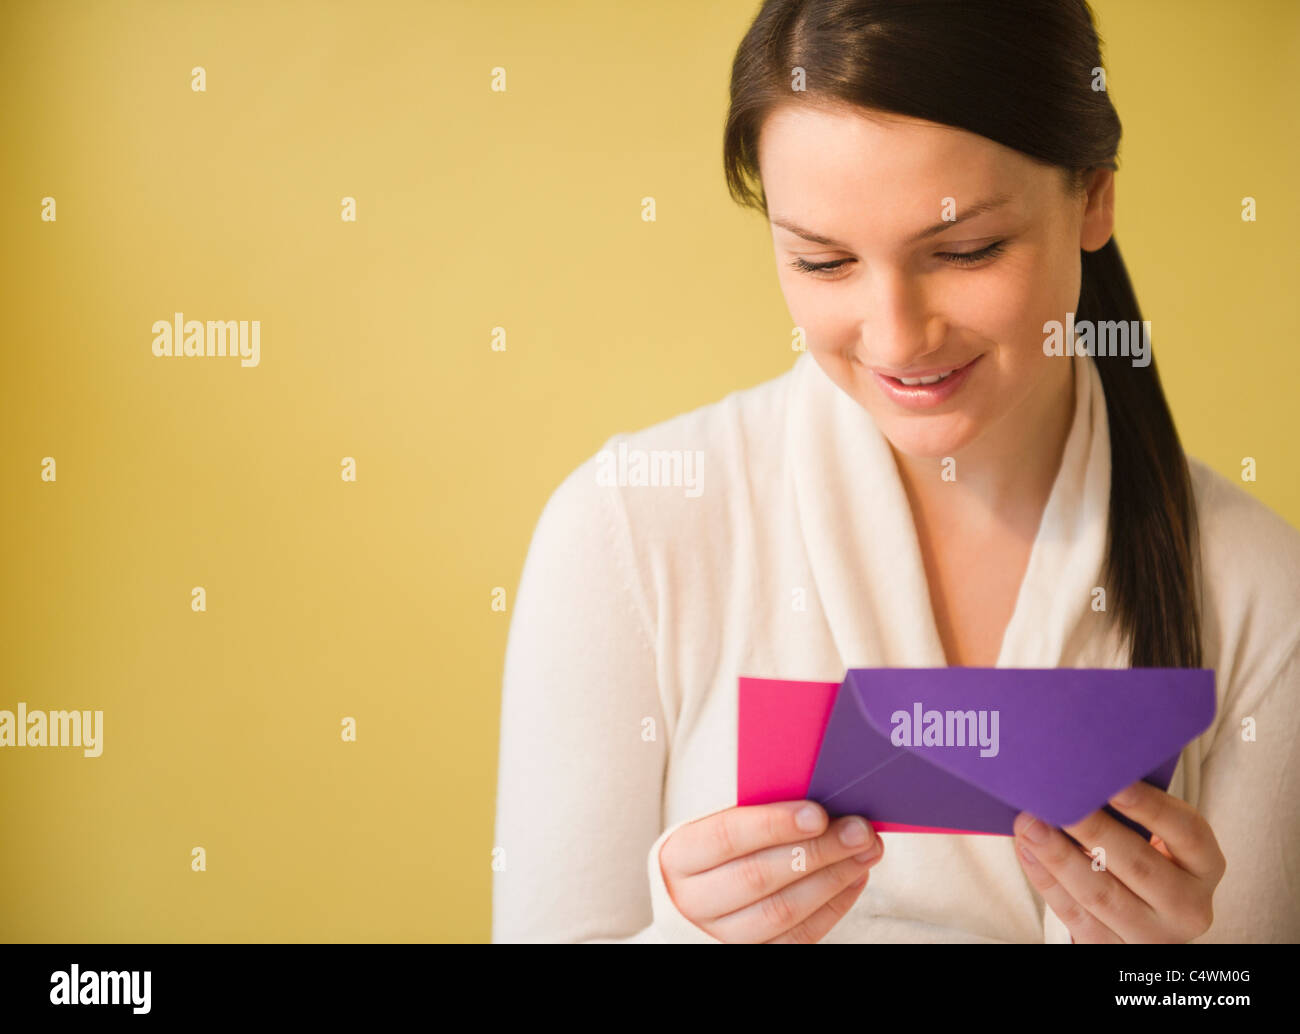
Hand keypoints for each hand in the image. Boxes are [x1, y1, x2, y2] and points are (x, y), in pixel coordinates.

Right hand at [659, 800, 883, 942]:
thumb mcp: (719, 825)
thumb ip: (758, 813)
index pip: (727, 836)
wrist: (696, 898)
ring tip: (865, 852)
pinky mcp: (751, 953)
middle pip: (759, 876)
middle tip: (858, 830)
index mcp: (680, 856)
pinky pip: (797, 937)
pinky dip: (832, 907)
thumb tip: (819, 801)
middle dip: (816, 851)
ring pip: (781, 912)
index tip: (818, 813)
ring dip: (832, 879)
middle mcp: (694, 900)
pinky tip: (854, 879)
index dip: (774, 825)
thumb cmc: (718, 850)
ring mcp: (721, 935)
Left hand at [1013, 779, 1225, 942]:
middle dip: (1092, 829)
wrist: (1147, 914)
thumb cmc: (1145, 854)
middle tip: (1055, 799)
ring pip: (1101, 895)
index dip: (1151, 806)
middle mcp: (1188, 906)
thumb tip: (1084, 775)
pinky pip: (1076, 917)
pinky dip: (1047, 882)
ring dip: (1059, 856)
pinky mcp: (1115, 950)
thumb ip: (1132, 809)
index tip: (1114, 783)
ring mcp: (1154, 935)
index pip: (1186, 832)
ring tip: (1029, 824)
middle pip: (1138, 864)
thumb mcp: (1157, 835)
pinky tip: (1027, 852)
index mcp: (1206, 866)